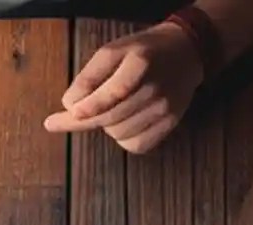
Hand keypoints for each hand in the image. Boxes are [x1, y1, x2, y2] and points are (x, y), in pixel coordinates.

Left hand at [44, 22, 202, 153]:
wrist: (185, 52)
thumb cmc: (142, 51)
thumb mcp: (113, 50)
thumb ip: (90, 76)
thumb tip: (69, 105)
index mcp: (140, 62)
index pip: (113, 92)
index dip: (90, 105)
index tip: (71, 112)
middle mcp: (156, 86)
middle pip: (111, 117)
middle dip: (87, 117)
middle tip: (67, 118)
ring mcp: (165, 108)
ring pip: (119, 133)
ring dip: (106, 126)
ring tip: (111, 108)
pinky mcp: (170, 123)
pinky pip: (137, 145)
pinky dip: (123, 139)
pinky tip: (123, 122)